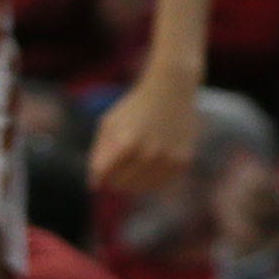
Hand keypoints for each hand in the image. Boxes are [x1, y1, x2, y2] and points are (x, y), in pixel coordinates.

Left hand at [88, 68, 198, 193]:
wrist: (172, 90)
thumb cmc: (134, 108)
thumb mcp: (109, 125)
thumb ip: (98, 155)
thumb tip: (96, 185)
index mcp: (126, 143)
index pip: (103, 178)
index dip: (99, 175)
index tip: (103, 167)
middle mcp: (149, 154)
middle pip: (121, 185)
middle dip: (114, 179)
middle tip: (119, 164)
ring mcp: (168, 159)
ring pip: (141, 188)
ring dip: (134, 180)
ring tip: (134, 163)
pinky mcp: (182, 162)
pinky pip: (160, 183)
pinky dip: (153, 178)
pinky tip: (151, 162)